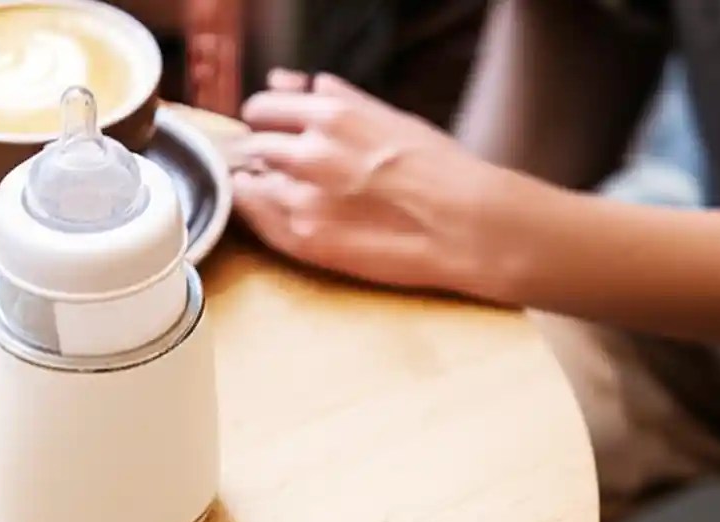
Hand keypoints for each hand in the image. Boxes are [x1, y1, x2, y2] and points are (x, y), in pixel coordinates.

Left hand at [232, 69, 506, 293]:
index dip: (266, 122)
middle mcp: (309, 153)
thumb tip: (292, 82)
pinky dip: (266, 217)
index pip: (261, 109)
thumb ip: (335, 98)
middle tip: (286, 170)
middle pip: (253, 148)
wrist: (469, 227)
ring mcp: (302, 200)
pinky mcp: (304, 240)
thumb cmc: (439, 169)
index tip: (274, 132)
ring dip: (266, 189)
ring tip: (299, 197)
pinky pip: (259, 223)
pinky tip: (294, 217)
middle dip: (265, 157)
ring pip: (250, 187)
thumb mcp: (389, 115)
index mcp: (332, 114)